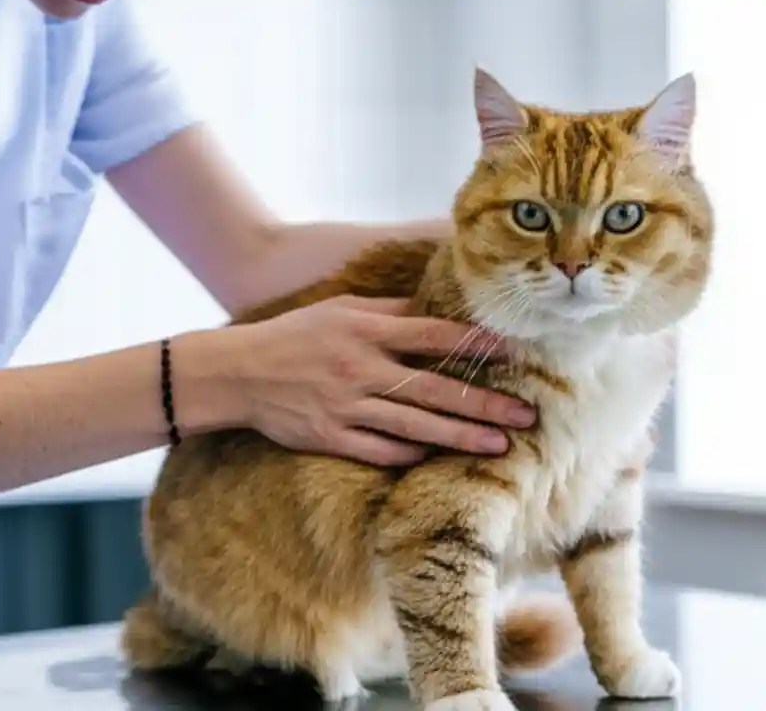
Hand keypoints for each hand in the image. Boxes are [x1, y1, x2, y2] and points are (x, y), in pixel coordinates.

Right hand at [198, 295, 535, 465]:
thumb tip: (440, 311)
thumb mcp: (342, 309)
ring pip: (415, 428)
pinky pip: (381, 452)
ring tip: (499, 446)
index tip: (514, 353)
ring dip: (461, 438)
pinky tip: (440, 457)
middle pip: (434, 391)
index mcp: (366, 331)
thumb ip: (391, 312)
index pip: (433, 336)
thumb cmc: (297, 334)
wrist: (239, 372)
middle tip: (526, 416)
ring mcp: (345, 407)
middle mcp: (359, 369)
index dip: (476, 345)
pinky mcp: (329, 438)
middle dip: (484, 405)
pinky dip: (412, 455)